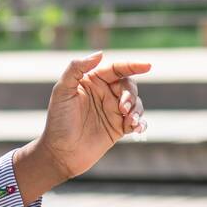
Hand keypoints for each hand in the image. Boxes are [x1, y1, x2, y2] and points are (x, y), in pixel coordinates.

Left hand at [38, 50, 149, 179]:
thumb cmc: (58, 121)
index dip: (133, 65)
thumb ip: (76, 68)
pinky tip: (137, 128)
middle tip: (123, 108)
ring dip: (137, 109)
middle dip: (130, 95)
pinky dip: (141, 122)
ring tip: (129, 121)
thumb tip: (101, 53)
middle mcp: (105, 93)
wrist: (61, 153)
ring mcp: (113, 111)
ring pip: (136, 102)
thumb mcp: (62, 91)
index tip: (147, 65)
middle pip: (129, 85)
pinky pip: (137, 121)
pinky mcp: (119, 127)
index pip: (116, 69)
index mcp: (93, 81)